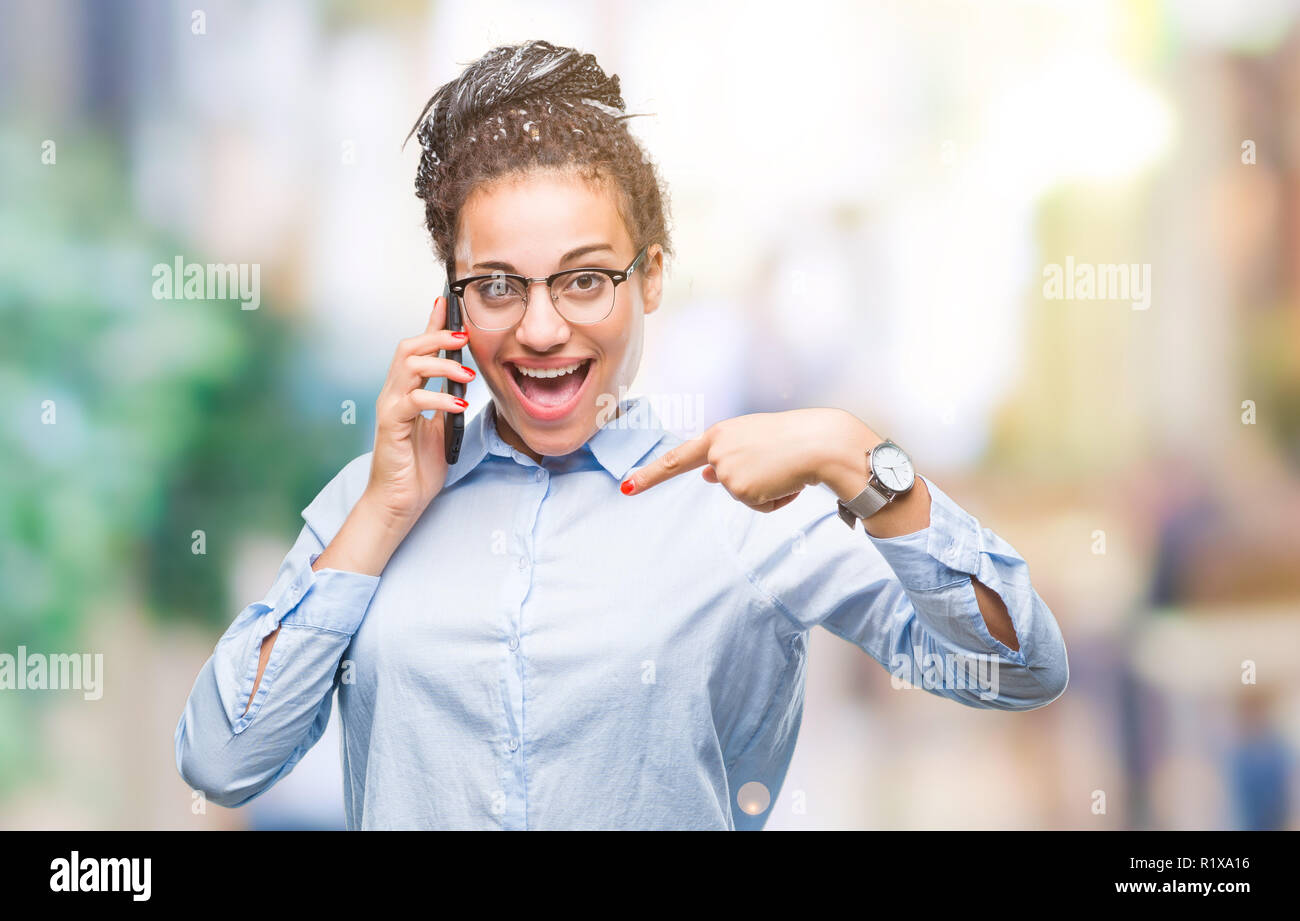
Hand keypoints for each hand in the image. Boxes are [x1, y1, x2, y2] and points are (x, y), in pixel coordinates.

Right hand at [362, 295, 474, 527]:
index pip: (418, 348)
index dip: (432, 323)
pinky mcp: (391, 425)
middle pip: (409, 347)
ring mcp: (390, 407)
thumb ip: (449, 402)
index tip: (448, 301)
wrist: (399, 500)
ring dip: (441, 364)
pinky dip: (437, 398)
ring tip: (467, 374)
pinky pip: (413, 400)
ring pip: (409, 366)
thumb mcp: (443, 426)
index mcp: (407, 390)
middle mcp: (394, 392)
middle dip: (437, 335)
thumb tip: (467, 381)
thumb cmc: (419, 466)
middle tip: (465, 336)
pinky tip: (458, 405)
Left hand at [620, 408, 872, 512]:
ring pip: (744, 496)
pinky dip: (776, 500)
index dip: (651, 474)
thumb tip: (705, 476)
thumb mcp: (753, 442)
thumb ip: (727, 456)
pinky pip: (758, 506)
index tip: (627, 488)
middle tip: (775, 468)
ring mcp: (726, 470)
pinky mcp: (740, 488)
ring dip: (768, 491)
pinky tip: (787, 481)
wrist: (819, 442)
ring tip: (784, 469)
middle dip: (754, 484)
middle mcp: (717, 450)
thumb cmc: (793, 438)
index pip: (677, 458)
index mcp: (719, 435)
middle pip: (726, 483)